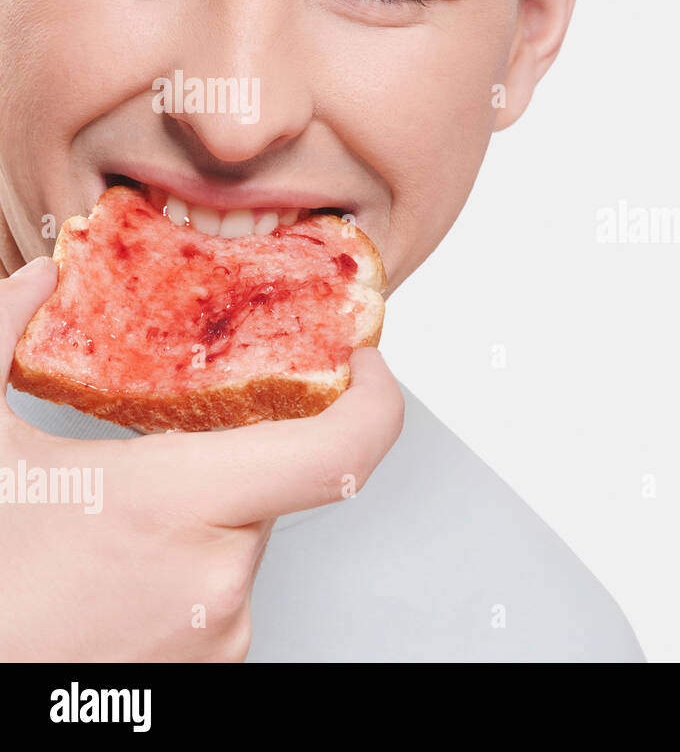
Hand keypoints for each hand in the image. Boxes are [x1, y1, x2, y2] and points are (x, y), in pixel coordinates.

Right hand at [0, 255, 402, 660]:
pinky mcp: (214, 668)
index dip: (374, 402)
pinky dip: (184, 572)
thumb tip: (34, 282)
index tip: (364, 366)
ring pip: (241, 541)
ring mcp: (221, 633)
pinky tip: (116, 582)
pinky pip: (224, 595)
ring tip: (110, 539)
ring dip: (197, 523)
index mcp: (175, 505)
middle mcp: (218, 576)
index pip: (338, 453)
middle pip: (269, 486)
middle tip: (154, 466)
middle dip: (223, 464)